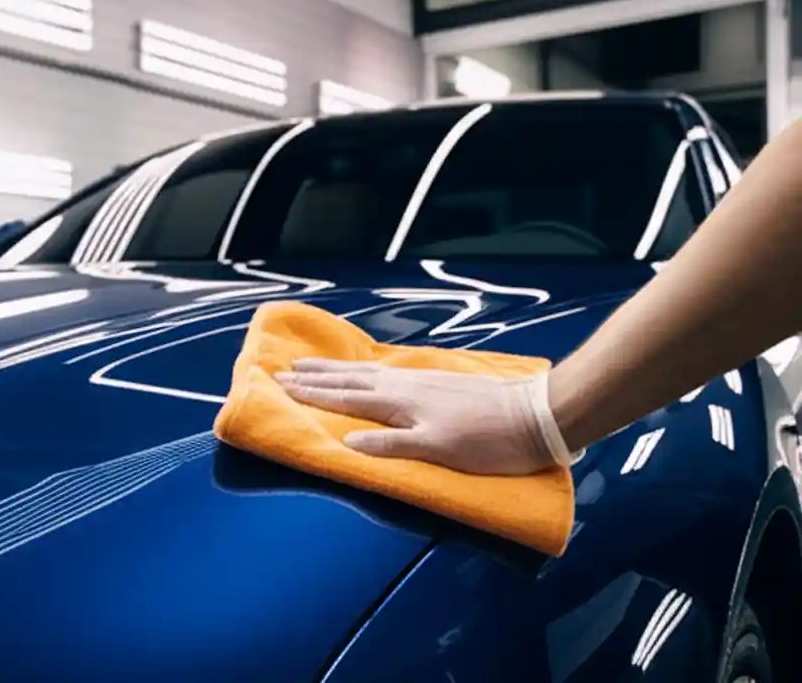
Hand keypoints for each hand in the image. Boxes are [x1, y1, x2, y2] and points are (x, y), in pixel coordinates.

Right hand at [274, 359, 573, 474]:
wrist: (534, 418)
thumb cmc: (487, 442)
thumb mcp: (437, 451)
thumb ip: (390, 445)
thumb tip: (346, 442)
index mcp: (398, 402)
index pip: (344, 397)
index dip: (312, 393)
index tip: (281, 386)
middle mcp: (403, 385)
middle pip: (349, 379)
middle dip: (315, 377)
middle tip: (284, 370)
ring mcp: (420, 380)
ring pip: (366, 372)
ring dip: (335, 369)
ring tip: (312, 365)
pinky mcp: (434, 381)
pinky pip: (384, 370)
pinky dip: (363, 368)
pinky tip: (365, 369)